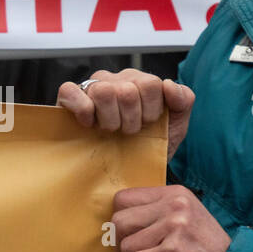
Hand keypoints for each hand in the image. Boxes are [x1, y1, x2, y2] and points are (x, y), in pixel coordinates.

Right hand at [56, 69, 194, 158]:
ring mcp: (91, 86)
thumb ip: (183, 101)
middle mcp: (116, 79)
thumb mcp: (175, 126)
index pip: (150, 84)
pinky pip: (71, 91)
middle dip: (131, 120)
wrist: (127, 172)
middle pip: (128, 90)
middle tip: (128, 132)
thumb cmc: (147, 145)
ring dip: (110, 120)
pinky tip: (89, 125)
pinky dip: (83, 110)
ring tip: (110, 130)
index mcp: (140, 81)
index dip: (151, 111)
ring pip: (104, 92)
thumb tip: (169, 85)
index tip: (147, 125)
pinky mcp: (69, 96)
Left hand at [113, 185, 230, 251]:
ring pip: (125, 246)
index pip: (123, 199)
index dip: (122, 223)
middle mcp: (175, 205)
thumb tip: (113, 221)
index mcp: (175, 194)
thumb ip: (155, 214)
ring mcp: (175, 227)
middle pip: (119, 222)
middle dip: (123, 246)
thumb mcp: (185, 220)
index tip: (134, 239)